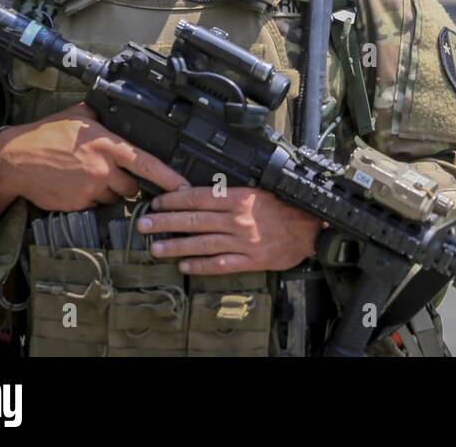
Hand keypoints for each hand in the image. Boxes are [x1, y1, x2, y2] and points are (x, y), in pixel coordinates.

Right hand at [0, 102, 188, 218]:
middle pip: (133, 186)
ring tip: (88, 176)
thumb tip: (120, 109)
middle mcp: (102, 168)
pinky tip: (75, 186)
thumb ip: (104, 115)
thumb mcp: (79, 115)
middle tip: (110, 172)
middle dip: (127, 182)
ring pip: (114, 198)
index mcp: (107, 145)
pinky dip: (91, 200)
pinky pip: (95, 207)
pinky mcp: (77, 205)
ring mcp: (89, 189)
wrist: (14, 160)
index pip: (147, 163)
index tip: (185, 187)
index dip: (169, 177)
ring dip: (108, 192)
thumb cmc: (46, 135)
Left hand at [141, 186, 324, 274]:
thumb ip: (232, 193)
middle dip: (165, 223)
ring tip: (155, 249)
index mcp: (239, 197)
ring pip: (201, 243)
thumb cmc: (287, 206)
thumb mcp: (260, 189)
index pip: (198, 197)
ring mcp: (242, 241)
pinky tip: (185, 266)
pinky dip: (200, 266)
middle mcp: (237, 219)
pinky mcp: (250, 260)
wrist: (312, 227)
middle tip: (144, 225)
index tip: (157, 203)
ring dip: (176, 246)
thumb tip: (203, 193)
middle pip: (193, 220)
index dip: (174, 200)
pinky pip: (220, 264)